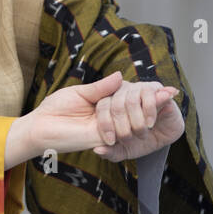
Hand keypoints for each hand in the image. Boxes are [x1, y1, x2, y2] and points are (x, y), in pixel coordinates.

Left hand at [9, 72, 181, 166]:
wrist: (41, 127)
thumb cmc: (54, 108)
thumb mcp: (80, 93)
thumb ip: (102, 87)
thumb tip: (121, 76)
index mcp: (101, 102)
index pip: (128, 95)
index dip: (145, 93)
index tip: (165, 88)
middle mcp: (107, 115)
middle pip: (135, 106)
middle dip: (154, 99)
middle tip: (171, 92)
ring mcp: (107, 126)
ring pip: (133, 118)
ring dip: (150, 108)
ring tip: (168, 97)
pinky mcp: (102, 137)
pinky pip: (124, 129)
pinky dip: (139, 121)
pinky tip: (155, 114)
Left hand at [89, 78, 183, 160]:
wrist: (164, 136)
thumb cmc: (138, 140)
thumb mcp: (122, 150)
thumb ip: (109, 152)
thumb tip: (97, 150)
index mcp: (109, 102)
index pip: (102, 107)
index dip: (105, 125)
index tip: (110, 141)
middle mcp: (122, 92)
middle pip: (116, 105)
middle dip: (122, 128)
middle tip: (128, 140)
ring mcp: (138, 89)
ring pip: (131, 100)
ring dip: (137, 122)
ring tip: (142, 134)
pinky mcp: (155, 89)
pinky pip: (148, 94)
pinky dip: (149, 111)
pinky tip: (150, 123)